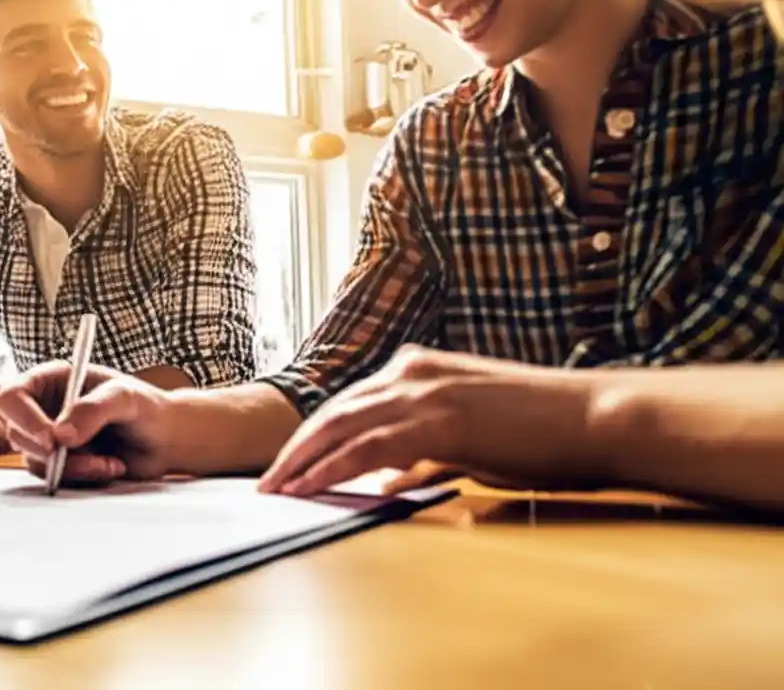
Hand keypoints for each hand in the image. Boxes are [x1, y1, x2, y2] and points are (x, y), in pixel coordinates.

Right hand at [0, 362, 174, 485]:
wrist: (165, 440)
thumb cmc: (147, 408)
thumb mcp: (125, 398)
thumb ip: (93, 410)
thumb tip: (61, 435)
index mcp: (51, 380)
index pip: (12, 397)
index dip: (23, 418)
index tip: (51, 438)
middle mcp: (44, 408)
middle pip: (15, 433)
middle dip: (48, 450)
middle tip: (80, 455)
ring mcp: (51, 439)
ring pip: (35, 461)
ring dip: (72, 467)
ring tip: (108, 460)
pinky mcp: (61, 464)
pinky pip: (55, 478)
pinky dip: (83, 478)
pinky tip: (111, 466)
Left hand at [258, 346, 610, 496]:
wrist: (594, 417)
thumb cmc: (540, 432)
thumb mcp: (468, 438)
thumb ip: (423, 451)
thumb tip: (389, 477)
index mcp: (417, 367)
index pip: (348, 405)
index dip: (314, 439)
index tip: (288, 468)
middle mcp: (411, 371)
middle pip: (333, 412)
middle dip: (295, 451)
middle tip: (265, 484)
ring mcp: (424, 390)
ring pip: (341, 426)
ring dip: (301, 462)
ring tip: (274, 492)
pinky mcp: (438, 417)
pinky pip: (368, 447)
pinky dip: (333, 469)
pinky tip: (310, 490)